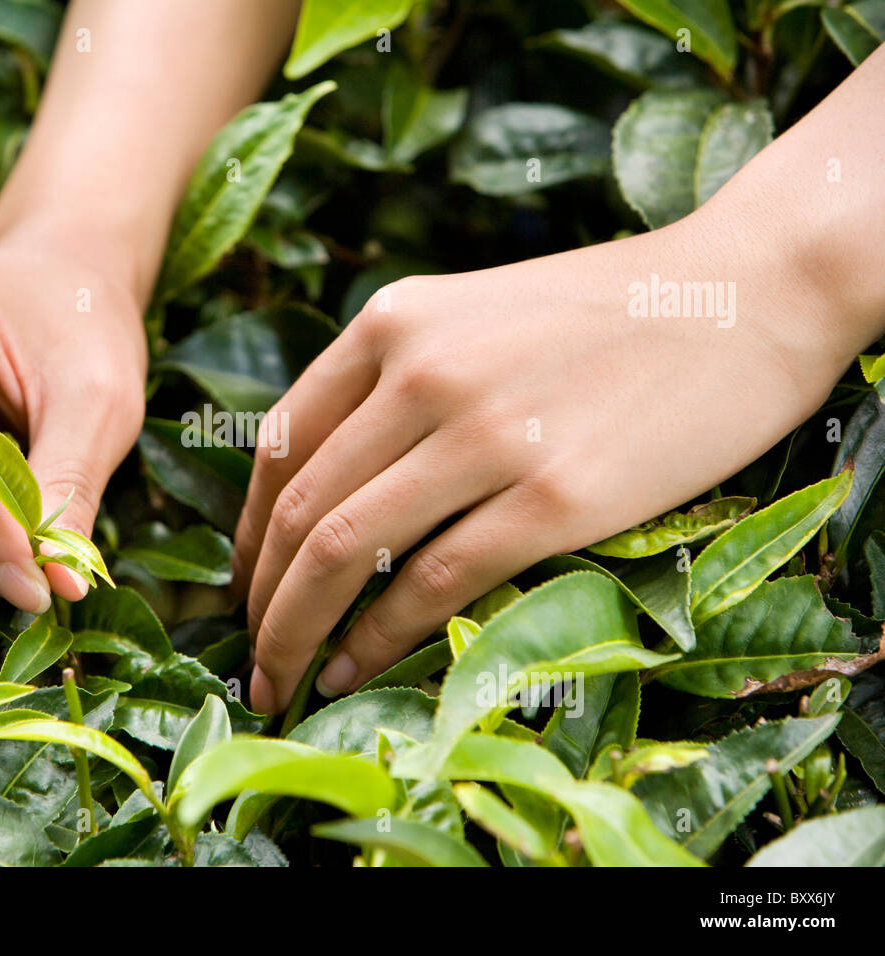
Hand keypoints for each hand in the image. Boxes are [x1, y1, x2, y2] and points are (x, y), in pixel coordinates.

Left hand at [232, 207, 844, 712]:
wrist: (745, 295)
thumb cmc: (606, 313)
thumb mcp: (472, 316)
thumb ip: (394, 379)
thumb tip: (327, 483)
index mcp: (391, 322)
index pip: (278, 445)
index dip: (246, 530)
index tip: (245, 583)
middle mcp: (420, 372)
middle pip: (295, 509)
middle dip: (259, 600)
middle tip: (251, 654)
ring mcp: (484, 434)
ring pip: (341, 551)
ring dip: (297, 631)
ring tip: (283, 679)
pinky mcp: (552, 498)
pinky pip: (431, 585)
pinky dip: (376, 640)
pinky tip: (353, 670)